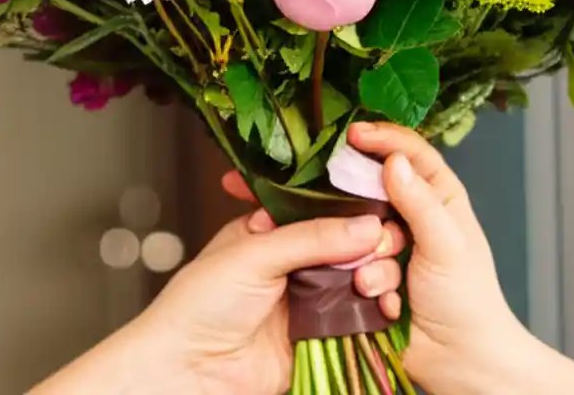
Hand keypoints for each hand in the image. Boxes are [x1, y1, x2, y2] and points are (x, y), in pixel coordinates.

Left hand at [30, 201, 403, 394]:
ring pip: (363, 277)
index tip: (383, 204)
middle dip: (375, 242)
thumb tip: (367, 225)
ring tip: (373, 280)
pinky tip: (385, 305)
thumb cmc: (200, 304)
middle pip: (352, 242)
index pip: (325, 208)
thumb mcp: (254, 254)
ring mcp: (312, 297)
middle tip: (381, 246)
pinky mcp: (323, 333)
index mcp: (274, 230)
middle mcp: (297, 261)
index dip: (356, 206)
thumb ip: (312, 237)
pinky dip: (379, 310)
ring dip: (380, 274)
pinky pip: (361, 317)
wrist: (189, 370)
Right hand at [348, 122, 573, 394]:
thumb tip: (393, 161)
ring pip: (357, 232)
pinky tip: (383, 303)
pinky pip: (350, 266)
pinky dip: (365, 284)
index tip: (353, 134)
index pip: (410, 153)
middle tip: (372, 234)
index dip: (383, 138)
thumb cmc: (467, 299)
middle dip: (366, 213)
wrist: (458, 359)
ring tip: (383, 283)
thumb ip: (419, 201)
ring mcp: (389, 247)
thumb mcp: (447, 243)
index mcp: (439, 198)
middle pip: (373, 190)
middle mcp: (413, 216)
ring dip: (369, 260)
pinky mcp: (370, 275)